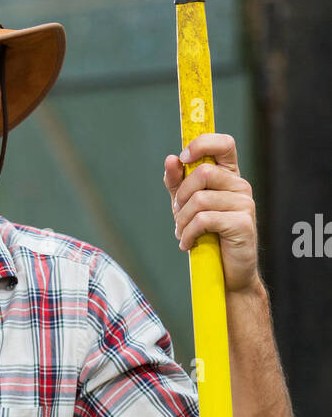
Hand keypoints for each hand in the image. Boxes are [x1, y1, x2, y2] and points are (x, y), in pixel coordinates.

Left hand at [163, 133, 260, 293]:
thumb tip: (170, 159)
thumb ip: (178, 183)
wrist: (225, 273)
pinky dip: (188, 233)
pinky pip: (204, 220)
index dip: (202, 143)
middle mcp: (241, 186)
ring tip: (183, 233)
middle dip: (181, 195)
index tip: (183, 157)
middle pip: (203, 172)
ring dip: (183, 220)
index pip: (224, 143)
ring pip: (200, 199)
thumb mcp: (186, 206)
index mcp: (229, 176)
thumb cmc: (206, 236)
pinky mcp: (242, 223)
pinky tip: (187, 244)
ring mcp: (244, 204)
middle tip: (178, 214)